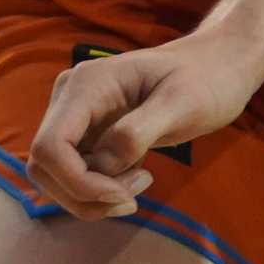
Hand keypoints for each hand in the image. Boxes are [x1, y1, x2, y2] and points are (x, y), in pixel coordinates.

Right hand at [25, 29, 263, 219]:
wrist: (219, 66)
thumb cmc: (208, 79)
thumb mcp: (183, 104)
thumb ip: (140, 131)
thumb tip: (102, 162)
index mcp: (87, 84)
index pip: (50, 147)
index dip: (77, 182)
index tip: (122, 195)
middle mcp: (71, 97)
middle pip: (45, 168)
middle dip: (85, 194)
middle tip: (137, 194)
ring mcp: (76, 116)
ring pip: (55, 177)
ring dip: (92, 196)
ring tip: (141, 183)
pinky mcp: (87, 133)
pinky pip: (75, 174)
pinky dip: (99, 189)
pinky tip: (137, 174)